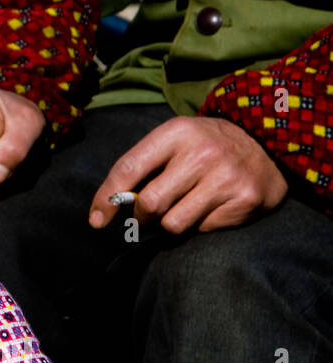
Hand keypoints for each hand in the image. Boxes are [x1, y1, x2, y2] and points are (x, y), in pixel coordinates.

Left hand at [89, 116, 287, 233]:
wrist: (266, 145)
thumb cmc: (204, 147)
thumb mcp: (173, 141)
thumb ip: (142, 167)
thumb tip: (106, 208)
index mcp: (175, 132)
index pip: (128, 168)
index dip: (107, 198)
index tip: (96, 221)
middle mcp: (201, 153)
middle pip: (149, 203)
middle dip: (140, 217)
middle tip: (145, 216)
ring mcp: (225, 177)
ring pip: (172, 223)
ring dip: (168, 224)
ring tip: (179, 209)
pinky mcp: (244, 200)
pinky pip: (201, 229)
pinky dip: (197, 225)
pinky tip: (208, 207)